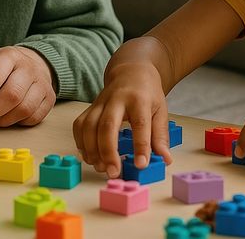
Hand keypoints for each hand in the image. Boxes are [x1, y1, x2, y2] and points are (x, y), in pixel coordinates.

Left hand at [0, 46, 56, 127]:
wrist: (33, 64)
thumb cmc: (2, 68)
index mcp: (9, 55)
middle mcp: (29, 67)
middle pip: (11, 95)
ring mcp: (43, 83)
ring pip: (23, 109)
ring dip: (3, 120)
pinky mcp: (50, 98)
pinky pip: (33, 118)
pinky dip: (18, 122)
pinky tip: (8, 117)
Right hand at [72, 62, 172, 177]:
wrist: (131, 71)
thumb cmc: (147, 94)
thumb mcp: (160, 111)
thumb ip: (160, 136)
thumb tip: (165, 159)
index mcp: (139, 99)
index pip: (140, 123)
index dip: (140, 146)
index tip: (141, 165)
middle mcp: (117, 99)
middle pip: (107, 125)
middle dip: (108, 151)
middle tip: (113, 172)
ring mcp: (100, 102)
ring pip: (89, 126)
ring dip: (92, 150)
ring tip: (101, 167)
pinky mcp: (89, 107)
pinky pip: (79, 125)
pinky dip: (81, 143)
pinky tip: (90, 156)